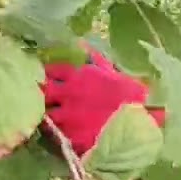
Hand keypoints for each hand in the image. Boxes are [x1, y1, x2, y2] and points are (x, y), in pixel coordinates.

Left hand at [41, 47, 164, 155]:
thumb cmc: (130, 95)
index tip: (46, 75)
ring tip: (48, 115)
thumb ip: (94, 58)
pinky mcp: (70, 135)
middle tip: (42, 95)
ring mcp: (67, 115)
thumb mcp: (112, 72)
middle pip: (44, 91)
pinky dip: (56, 130)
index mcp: (78, 75)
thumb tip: (80, 44)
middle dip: (42, 92)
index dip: (48, 73)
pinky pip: (56, 132)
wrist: (138, 123)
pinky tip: (59, 130)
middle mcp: (68, 93)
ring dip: (46, 112)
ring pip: (46, 113)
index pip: (52, 70)